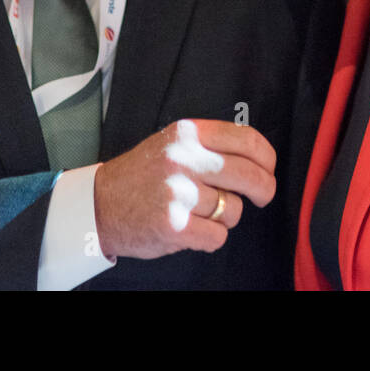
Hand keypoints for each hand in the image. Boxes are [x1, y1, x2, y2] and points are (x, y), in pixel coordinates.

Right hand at [93, 119, 276, 259]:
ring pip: (233, 210)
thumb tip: (258, 158)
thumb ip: (210, 145)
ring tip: (199, 211)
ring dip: (224, 216)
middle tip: (262, 196)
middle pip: (249, 176)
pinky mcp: (174, 225)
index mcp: (188, 134)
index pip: (247, 140)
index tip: (268, 169)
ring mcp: (179, 193)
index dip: (267, 158)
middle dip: (264, 190)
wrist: (101, 204)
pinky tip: (192, 228)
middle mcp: (184, 159)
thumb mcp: (173, 142)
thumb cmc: (143, 174)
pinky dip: (210, 237)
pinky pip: (217, 236)